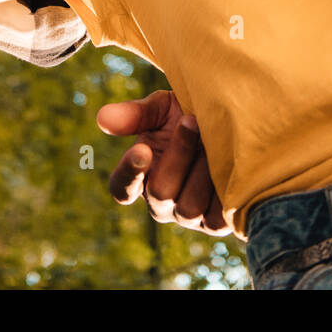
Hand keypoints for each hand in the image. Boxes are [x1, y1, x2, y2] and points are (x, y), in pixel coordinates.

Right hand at [98, 89, 231, 234]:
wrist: (230, 122)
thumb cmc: (188, 113)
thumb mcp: (161, 108)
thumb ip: (134, 114)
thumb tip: (102, 119)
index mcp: (140, 175)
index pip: (121, 187)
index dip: (129, 173)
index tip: (143, 148)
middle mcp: (160, 203)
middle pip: (159, 193)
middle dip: (178, 154)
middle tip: (192, 121)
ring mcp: (187, 216)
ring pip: (188, 207)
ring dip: (202, 169)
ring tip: (214, 141)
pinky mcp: (215, 223)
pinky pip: (216, 218)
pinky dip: (222, 190)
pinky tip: (229, 163)